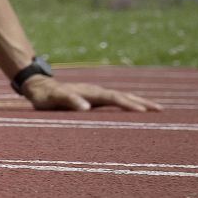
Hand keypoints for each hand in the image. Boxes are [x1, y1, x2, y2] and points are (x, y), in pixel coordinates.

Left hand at [23, 74, 160, 112]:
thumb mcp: (53, 100)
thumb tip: (86, 108)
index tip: (144, 112)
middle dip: (142, 102)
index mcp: (89, 92)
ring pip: (122, 96)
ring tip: (157, 109)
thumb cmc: (44, 97)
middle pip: (123, 95)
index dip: (128, 104)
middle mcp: (95, 91)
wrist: (37, 86)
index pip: (113, 98)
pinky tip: (138, 109)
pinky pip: (116, 99)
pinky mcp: (95, 97)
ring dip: (139, 102)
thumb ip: (68, 101)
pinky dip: (130, 103)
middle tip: (161, 110)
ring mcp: (96, 93)